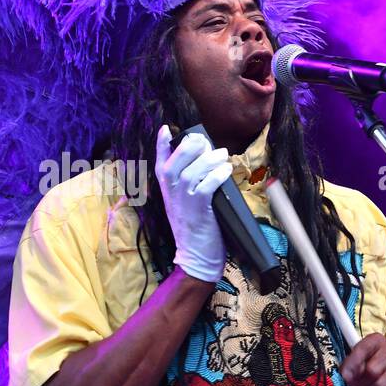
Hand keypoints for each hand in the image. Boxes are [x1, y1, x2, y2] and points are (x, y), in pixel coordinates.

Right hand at [155, 124, 230, 283]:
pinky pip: (206, 188)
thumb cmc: (196, 227)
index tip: (167, 129)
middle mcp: (170, 194)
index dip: (162, 145)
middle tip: (207, 143)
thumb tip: (205, 160)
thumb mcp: (186, 203)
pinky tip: (226, 170)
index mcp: (165, 190)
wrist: (196, 256)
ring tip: (222, 155)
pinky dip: (217, 176)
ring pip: (190, 172)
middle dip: (190, 147)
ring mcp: (183, 202)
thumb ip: (190, 184)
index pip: (160, 162)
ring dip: (208, 160)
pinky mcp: (198, 211)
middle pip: (175, 162)